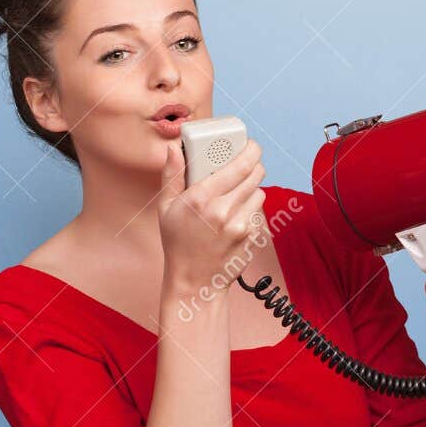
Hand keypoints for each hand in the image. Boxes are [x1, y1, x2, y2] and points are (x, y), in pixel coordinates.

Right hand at [157, 138, 265, 288]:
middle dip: (253, 164)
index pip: (239, 164)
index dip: (250, 150)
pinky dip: (250, 209)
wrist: (194, 281)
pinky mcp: (252, 236)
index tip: (250, 144)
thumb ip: (172, 175)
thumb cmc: (177, 243)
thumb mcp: (166, 208)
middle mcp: (223, 210)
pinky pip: (258, 211)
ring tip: (233, 195)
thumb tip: (173, 149)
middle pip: (255, 174)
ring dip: (250, 189)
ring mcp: (240, 224)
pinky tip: (234, 217)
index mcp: (201, 198)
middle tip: (246, 163)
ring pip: (259, 192)